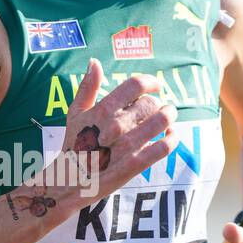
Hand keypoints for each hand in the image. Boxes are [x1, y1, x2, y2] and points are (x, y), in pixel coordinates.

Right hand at [42, 58, 177, 208]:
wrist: (69, 182)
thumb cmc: (74, 144)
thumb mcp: (75, 113)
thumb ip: (87, 87)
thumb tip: (94, 61)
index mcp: (102, 110)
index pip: (135, 85)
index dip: (150, 81)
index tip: (156, 86)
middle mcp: (115, 126)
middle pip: (151, 103)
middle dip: (158, 103)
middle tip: (158, 108)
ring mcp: (126, 146)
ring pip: (162, 121)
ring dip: (170, 116)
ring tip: (168, 118)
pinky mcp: (135, 165)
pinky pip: (165, 146)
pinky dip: (173, 138)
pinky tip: (171, 135)